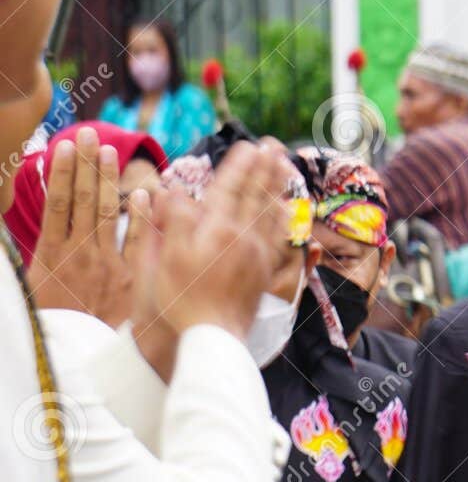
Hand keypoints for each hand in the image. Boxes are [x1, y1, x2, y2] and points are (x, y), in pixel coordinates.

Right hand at [27, 129, 134, 324]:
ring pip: (106, 213)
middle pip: (82, 199)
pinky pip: (137, 241)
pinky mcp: (130, 277)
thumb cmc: (54, 325)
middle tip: (87, 133)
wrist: (77, 359)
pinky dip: (140, 216)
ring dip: (108, 180)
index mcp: (50, 252)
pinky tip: (143, 193)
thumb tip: (37, 225)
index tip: (63, 146)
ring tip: (109, 150)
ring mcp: (106, 262)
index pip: (57, 201)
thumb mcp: (36, 287)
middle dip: (85, 164)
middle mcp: (78, 252)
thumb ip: (41, 258)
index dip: (62, 171)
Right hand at [133, 142, 284, 373]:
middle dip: (264, 168)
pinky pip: (280, 238)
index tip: (248, 145)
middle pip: (256, 195)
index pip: (230, 189)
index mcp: (216, 231)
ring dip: (277, 186)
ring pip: (271, 212)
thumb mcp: (164, 258)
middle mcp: (242, 238)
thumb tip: (173, 189)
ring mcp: (258, 255)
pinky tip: (289, 209)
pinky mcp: (264, 272)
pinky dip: (285, 218)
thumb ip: (172, 220)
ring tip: (284, 165)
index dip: (239, 165)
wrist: (211, 337)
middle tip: (274, 145)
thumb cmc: (180, 299)